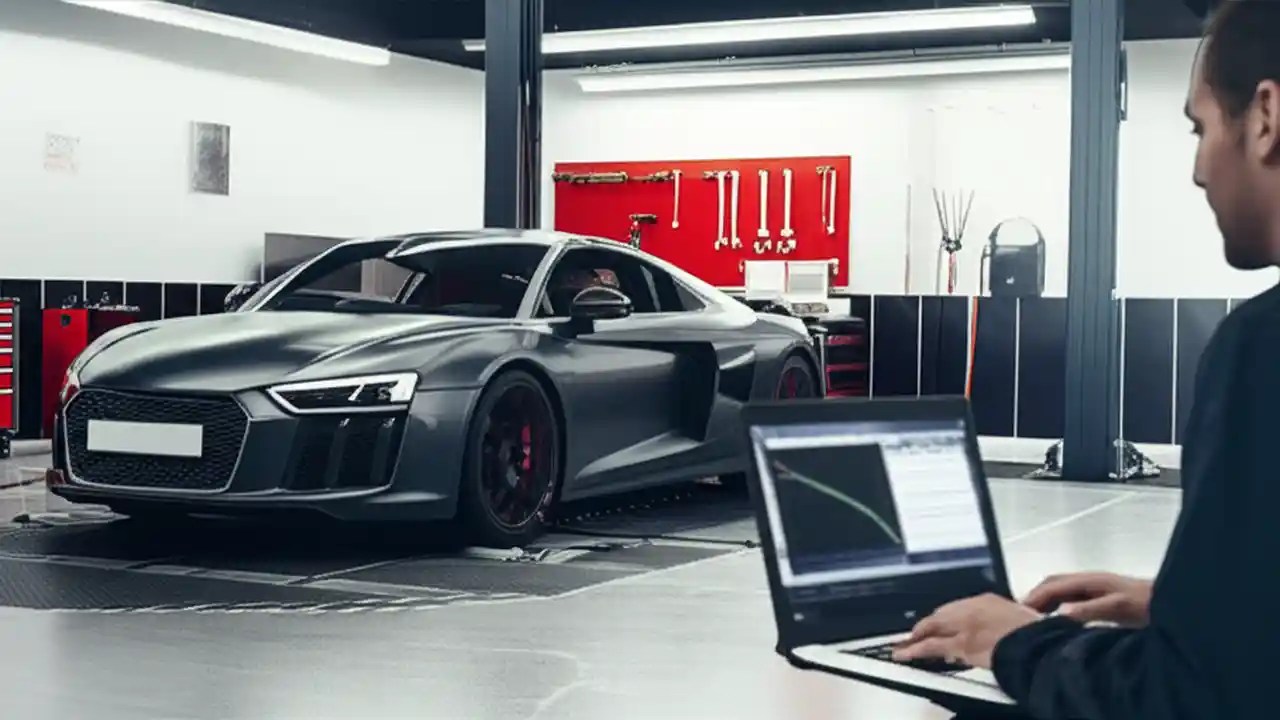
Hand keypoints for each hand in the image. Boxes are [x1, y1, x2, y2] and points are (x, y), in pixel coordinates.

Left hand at [892, 593, 1041, 668]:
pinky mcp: (960, 644)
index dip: (948, 616)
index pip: (959, 607)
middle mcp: (972, 608)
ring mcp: (964, 625)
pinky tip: (907, 653)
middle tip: (916, 632)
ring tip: (905, 644)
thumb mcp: (1024, 618)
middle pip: (942, 614)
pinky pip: (932, 647)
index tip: (942, 621)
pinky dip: (916, 650)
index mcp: (988, 600)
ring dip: (917, 637)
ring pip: (932, 628)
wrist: (1035, 645)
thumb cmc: (1035, 635)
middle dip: (928, 624)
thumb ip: (1008, 619)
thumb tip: (1006, 627)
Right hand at [1023, 572, 1152, 626]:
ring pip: (1060, 591)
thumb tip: (1061, 612)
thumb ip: (1090, 609)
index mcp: (1088, 580)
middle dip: (1034, 598)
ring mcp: (1094, 587)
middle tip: (1020, 617)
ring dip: (1045, 602)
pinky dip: (1057, 607)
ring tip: (1033, 620)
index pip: (1052, 586)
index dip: (1033, 598)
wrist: (1171, 601)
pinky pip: (1070, 599)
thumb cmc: (1145, 604)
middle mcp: (1088, 581)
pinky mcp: (1100, 597)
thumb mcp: (1117, 608)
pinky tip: (1057, 620)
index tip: (1018, 613)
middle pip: (1052, 584)